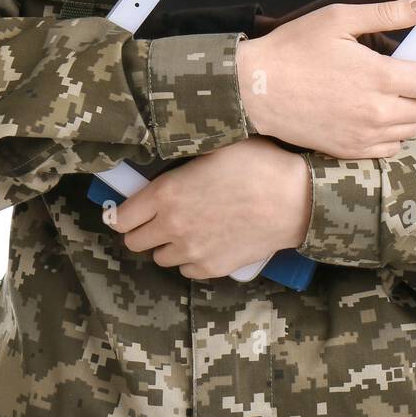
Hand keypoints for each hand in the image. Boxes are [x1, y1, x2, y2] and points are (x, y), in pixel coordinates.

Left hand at [112, 139, 310, 279]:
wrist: (293, 200)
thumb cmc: (257, 164)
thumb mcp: (214, 147)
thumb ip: (182, 159)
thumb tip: (165, 151)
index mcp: (166, 193)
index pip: (122, 216)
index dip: (124, 212)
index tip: (131, 209)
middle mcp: (172, 226)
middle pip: (134, 241)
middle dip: (143, 229)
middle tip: (160, 217)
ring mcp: (191, 251)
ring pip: (159, 257)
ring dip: (167, 244)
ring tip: (189, 227)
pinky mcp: (212, 268)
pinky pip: (186, 269)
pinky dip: (190, 257)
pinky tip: (207, 241)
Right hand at [236, 0, 415, 158]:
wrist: (255, 88)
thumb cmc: (294, 48)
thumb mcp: (338, 19)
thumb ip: (388, 13)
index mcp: (379, 76)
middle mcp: (377, 112)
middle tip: (392, 76)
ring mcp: (363, 136)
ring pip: (409, 130)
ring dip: (404, 113)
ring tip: (378, 95)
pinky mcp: (348, 152)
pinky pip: (389, 149)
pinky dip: (387, 134)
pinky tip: (367, 115)